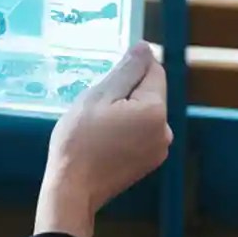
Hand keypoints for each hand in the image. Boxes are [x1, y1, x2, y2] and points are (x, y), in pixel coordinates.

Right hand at [35, 43, 170, 236]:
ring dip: (125, 110)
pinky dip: (126, 128)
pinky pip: (141, 132)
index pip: (154, 71)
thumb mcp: (99, 96)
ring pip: (144, 113)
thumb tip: (146, 47)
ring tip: (98, 123)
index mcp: (156, 111)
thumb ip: (127, 70)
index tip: (108, 78)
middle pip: (150, 93)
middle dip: (127, 91)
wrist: (72, 189)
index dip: (131, 68)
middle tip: (97, 106)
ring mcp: (159, 149)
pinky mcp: (149, 162)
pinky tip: (104, 138)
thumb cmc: (80, 140)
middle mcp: (165, 130)